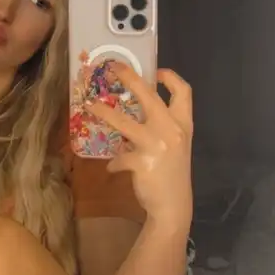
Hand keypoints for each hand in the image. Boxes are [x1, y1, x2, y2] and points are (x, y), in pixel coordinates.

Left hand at [87, 63, 192, 227]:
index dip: (170, 77)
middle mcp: (172, 130)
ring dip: (104, 113)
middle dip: (130, 77)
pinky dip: (115, 162)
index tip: (156, 70)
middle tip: (113, 67)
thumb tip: (138, 115)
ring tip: (90, 106)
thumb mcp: (176, 147)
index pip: (184, 92)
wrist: (174, 207)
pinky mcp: (141, 162)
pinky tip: (113, 167)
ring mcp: (156, 145)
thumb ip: (163, 129)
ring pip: (123, 122)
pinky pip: (119, 157)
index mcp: (184, 125)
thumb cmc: (173, 175)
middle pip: (149, 95)